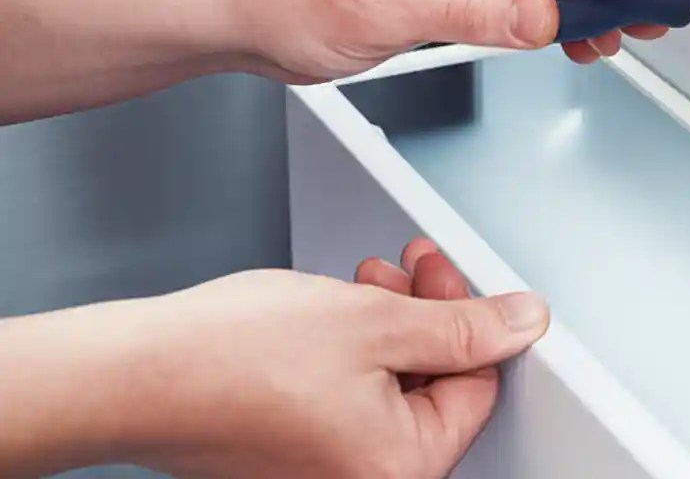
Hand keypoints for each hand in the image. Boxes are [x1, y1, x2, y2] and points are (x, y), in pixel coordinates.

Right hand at [0, 243, 548, 478]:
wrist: (130, 374)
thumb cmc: (228, 358)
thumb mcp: (375, 320)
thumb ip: (461, 325)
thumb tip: (522, 323)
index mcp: (400, 466)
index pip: (477, 385)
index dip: (468, 316)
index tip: (445, 271)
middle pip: (434, 387)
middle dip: (425, 315)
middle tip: (405, 269)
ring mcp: (327, 471)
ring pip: (390, 386)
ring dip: (387, 325)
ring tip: (358, 285)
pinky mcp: (295, 455)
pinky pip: (349, 400)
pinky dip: (349, 352)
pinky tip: (329, 316)